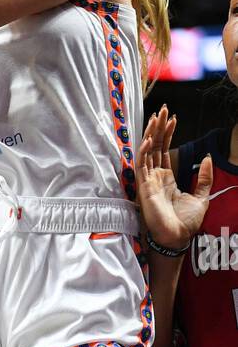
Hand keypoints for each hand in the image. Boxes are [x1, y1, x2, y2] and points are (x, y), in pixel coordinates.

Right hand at [137, 105, 212, 248]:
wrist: (178, 237)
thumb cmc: (186, 222)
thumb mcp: (202, 196)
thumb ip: (204, 177)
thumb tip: (206, 158)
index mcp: (166, 179)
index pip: (165, 151)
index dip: (168, 134)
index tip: (173, 118)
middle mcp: (155, 178)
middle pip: (154, 147)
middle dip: (158, 128)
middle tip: (162, 109)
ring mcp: (148, 182)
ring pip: (147, 152)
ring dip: (150, 134)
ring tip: (156, 116)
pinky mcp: (144, 188)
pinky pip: (141, 166)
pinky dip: (144, 152)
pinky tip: (149, 139)